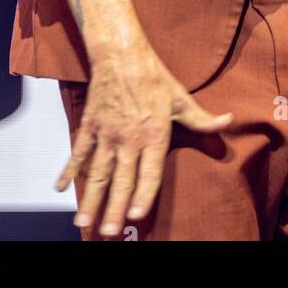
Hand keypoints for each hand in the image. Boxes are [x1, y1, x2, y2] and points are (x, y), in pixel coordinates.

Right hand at [55, 45, 233, 237]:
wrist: (121, 53)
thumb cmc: (153, 75)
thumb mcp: (181, 97)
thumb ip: (202, 118)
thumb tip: (227, 122)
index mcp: (154, 134)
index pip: (149, 172)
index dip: (143, 195)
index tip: (135, 216)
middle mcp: (129, 138)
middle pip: (121, 180)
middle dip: (113, 209)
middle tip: (107, 234)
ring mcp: (107, 133)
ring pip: (98, 173)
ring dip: (90, 199)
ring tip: (83, 223)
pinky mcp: (90, 125)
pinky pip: (78, 152)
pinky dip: (68, 170)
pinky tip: (60, 188)